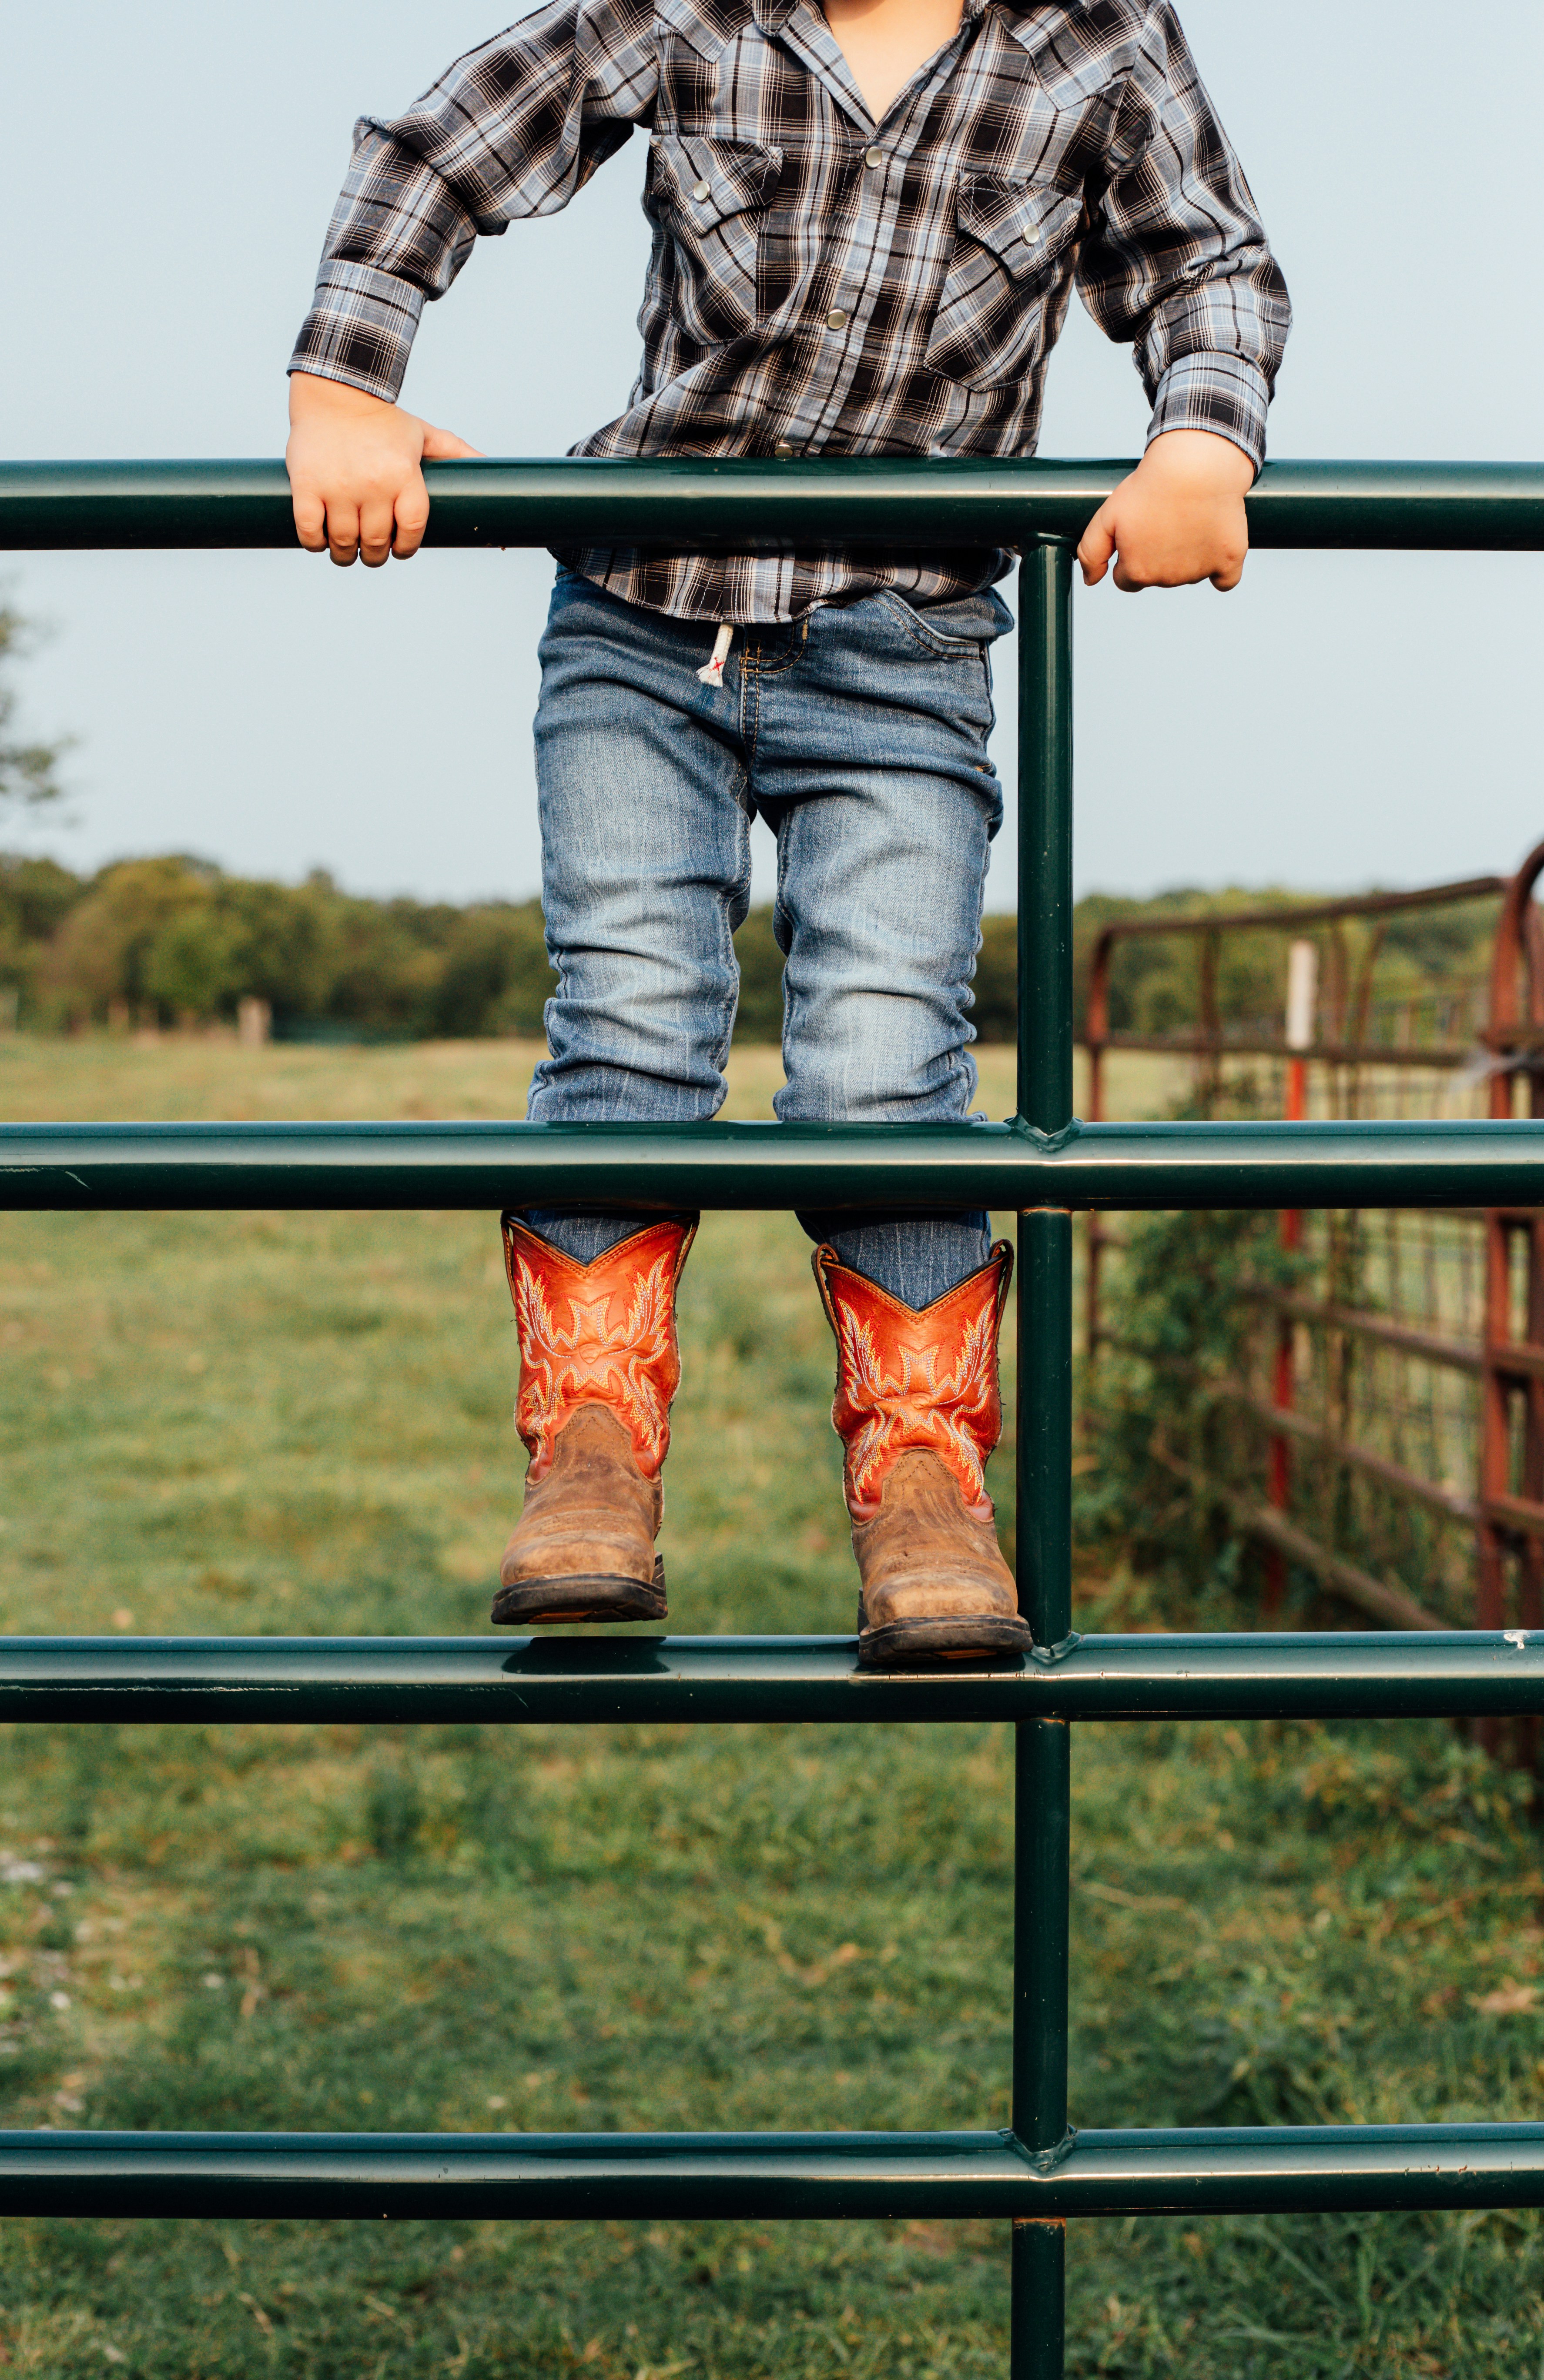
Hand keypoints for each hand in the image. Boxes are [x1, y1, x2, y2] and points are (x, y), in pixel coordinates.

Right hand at [286, 373, 481, 566]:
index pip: (411, 529)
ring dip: (346, 555)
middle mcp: (373, 484)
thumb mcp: (423, 433)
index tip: (400, 549)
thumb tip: (492, 465)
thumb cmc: (383, 419)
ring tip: (346, 550)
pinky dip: (314, 543)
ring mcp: (338, 486)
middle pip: (376, 542)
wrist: (335, 391)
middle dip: (375, 555)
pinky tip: (320, 541)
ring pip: (344, 541)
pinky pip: (309, 530)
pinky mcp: (307, 484)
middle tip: (372, 552)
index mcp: (404, 474)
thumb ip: (455, 452)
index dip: (406, 547)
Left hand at [1076, 429, 1253, 593]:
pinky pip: (1225, 580)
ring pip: (1190, 574)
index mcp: (1137, 571)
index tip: (1140, 530)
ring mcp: (1200, 571)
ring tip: (1189, 518)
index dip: (1130, 554)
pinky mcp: (1229, 560)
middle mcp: (1168, 578)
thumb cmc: (1150, 486)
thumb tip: (1091, 581)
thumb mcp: (1106, 515)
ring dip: (1188, 555)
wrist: (1195, 465)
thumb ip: (1091, 552)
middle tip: (1165, 517)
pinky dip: (1221, 568)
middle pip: (1158, 576)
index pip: (1126, 579)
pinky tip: (1215, 545)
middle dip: (1157, 553)